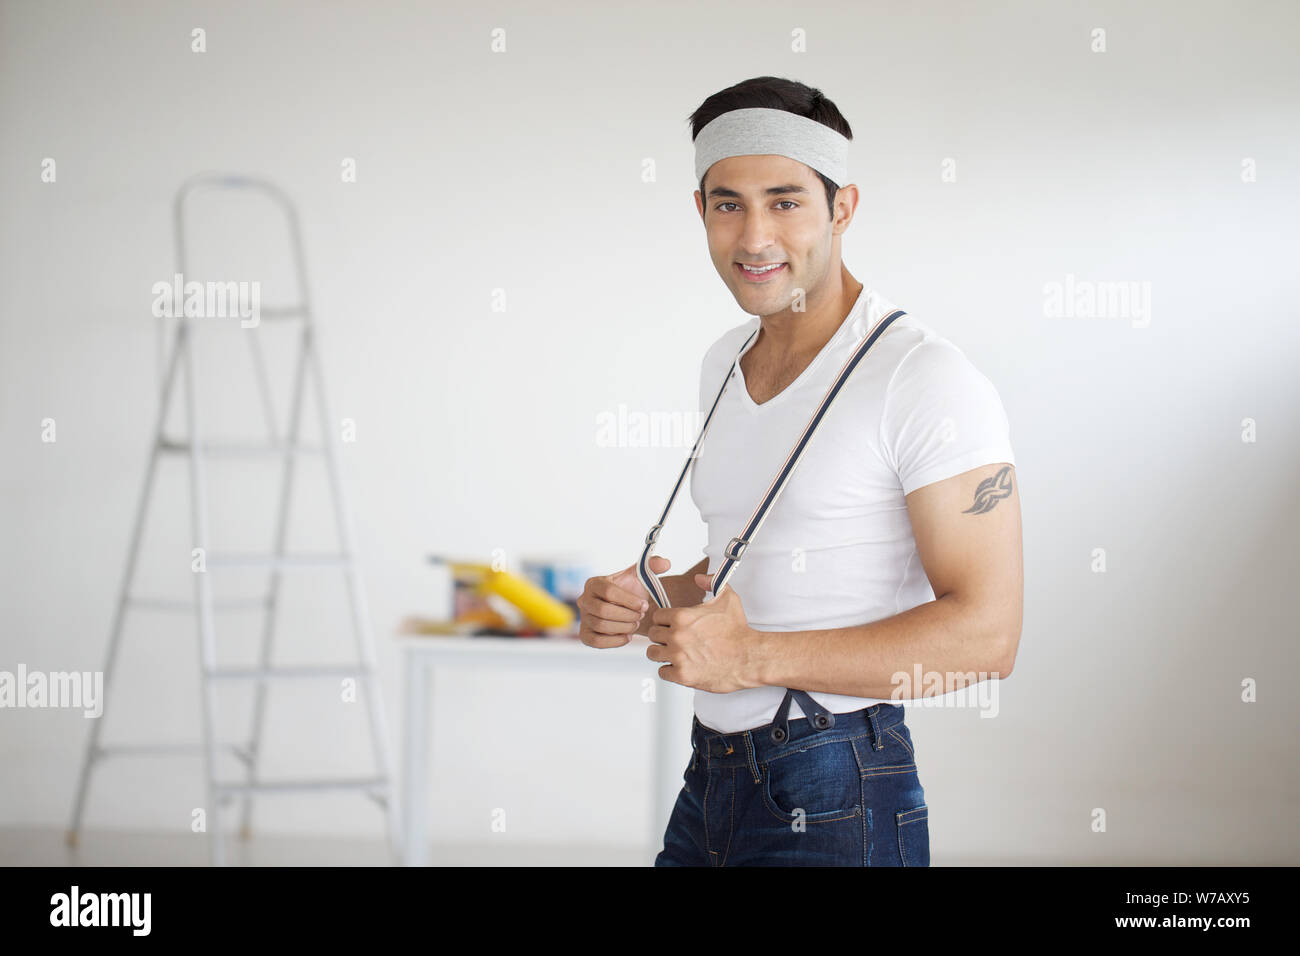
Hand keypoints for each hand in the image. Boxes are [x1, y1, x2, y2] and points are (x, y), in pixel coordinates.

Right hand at [577, 557, 668, 647]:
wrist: (626, 609)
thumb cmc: (632, 591)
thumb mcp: (641, 576)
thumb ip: (653, 565)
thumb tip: (665, 563)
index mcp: (594, 583)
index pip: (608, 591)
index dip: (629, 600)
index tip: (644, 605)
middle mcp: (584, 600)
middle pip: (602, 610)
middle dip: (627, 615)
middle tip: (640, 616)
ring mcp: (583, 618)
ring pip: (601, 625)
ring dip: (623, 627)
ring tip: (635, 624)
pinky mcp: (585, 635)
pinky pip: (596, 641)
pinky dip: (615, 641)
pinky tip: (628, 636)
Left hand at [645, 573, 760, 692]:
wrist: (749, 657)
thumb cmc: (738, 631)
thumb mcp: (727, 598)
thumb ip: (711, 582)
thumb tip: (699, 578)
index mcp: (682, 617)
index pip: (657, 616)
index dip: (664, 620)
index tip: (672, 625)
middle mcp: (677, 636)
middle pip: (653, 634)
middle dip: (662, 636)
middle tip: (674, 640)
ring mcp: (678, 657)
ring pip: (653, 653)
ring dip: (662, 653)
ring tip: (674, 653)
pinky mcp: (682, 675)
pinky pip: (662, 672)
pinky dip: (669, 670)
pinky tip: (681, 666)